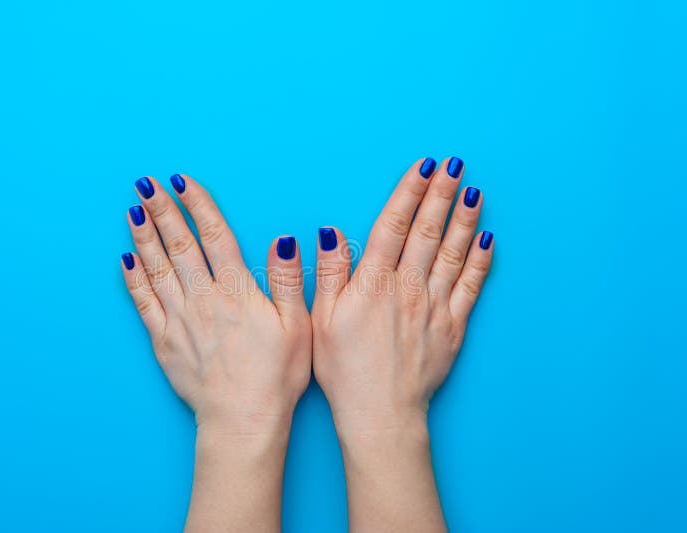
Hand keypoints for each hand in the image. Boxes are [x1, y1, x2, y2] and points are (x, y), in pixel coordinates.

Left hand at [121, 174, 310, 531]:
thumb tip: (284, 239)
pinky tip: (126, 259)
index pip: (215, 235)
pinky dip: (133, 278)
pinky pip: (143, 302)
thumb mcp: (299, 324)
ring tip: (132, 210)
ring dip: (143, 235)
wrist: (243, 419)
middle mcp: (203, 297)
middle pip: (178, 244)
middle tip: (146, 184)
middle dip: (161, 210)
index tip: (183, 182)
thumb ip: (289, 278)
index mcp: (237, 290)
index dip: (198, 205)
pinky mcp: (164, 341)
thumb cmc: (276, 375)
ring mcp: (179, 319)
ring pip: (156, 267)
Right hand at [311, 157, 492, 531]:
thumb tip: (331, 231)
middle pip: (427, 231)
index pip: (393, 225)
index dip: (409, 192)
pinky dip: (480, 260)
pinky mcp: (453, 327)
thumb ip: (329, 272)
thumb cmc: (344, 369)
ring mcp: (434, 306)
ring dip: (464, 218)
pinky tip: (487, 238)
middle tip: (454, 165)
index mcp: (373, 283)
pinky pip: (471, 286)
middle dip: (441, 194)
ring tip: (473, 190)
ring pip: (453, 252)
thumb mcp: (320, 319)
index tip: (422, 166)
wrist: (380, 413)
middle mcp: (408, 288)